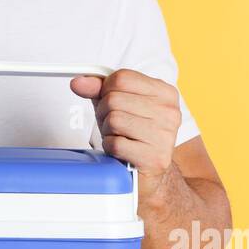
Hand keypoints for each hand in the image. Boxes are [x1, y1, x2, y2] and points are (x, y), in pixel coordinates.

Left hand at [70, 68, 181, 198]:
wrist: (147, 171)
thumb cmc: (133, 135)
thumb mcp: (117, 105)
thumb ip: (99, 89)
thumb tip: (79, 83)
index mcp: (165, 93)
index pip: (122, 77)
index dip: (106, 90)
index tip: (110, 101)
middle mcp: (169, 112)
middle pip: (114, 99)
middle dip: (104, 113)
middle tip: (114, 125)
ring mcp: (164, 135)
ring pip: (114, 120)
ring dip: (108, 131)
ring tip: (119, 136)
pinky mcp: (154, 157)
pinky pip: (115, 143)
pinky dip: (110, 148)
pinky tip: (121, 150)